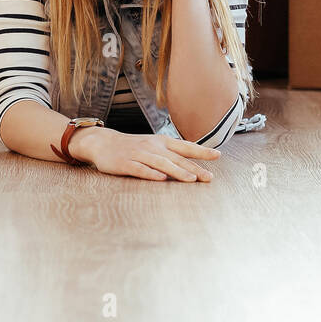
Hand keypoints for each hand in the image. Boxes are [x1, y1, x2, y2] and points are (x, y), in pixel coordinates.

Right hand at [74, 126, 219, 181]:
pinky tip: (161, 179)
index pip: (185, 147)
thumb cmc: (132, 147)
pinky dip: (151, 174)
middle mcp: (153, 146)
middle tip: (209, 178)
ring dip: (178, 171)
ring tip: (192, 180)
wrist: (102, 142)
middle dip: (194, 168)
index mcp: (161, 142)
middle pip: (177, 158)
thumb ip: (170, 154)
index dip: (201, 151)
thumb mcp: (153, 146)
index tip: (218, 156)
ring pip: (162, 163)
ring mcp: (139, 154)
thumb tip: (192, 165)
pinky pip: (140, 169)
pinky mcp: (126, 163)